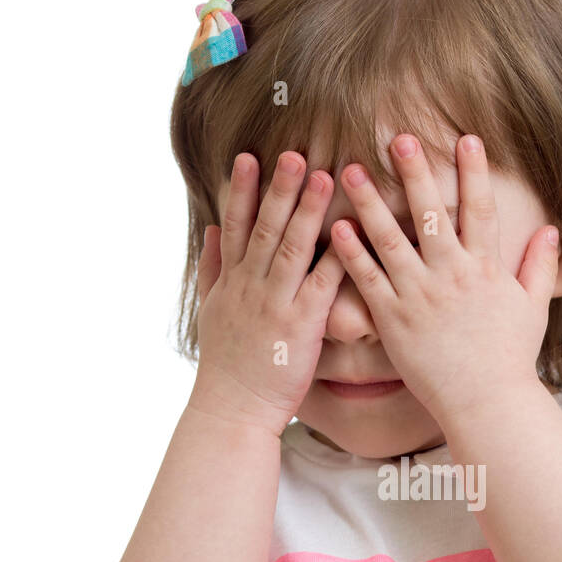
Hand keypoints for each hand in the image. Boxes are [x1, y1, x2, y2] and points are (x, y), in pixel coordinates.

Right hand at [189, 152, 344, 433]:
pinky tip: (351, 234)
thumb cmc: (226, 364)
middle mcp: (251, 286)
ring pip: (292, 248)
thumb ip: (212, 267)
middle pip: (265, 228)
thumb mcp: (210, 311)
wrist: (232, 408)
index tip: (249, 156)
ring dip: (309, 211)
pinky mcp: (301, 326)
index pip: (235, 226)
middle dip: (279, 188)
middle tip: (293, 153)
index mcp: (232, 281)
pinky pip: (321, 286)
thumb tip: (213, 229)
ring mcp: (275, 304)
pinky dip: (335, 258)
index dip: (241, 190)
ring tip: (325, 176)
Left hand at [329, 133, 559, 426]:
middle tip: (398, 137)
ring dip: (370, 201)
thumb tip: (551, 229)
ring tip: (350, 170)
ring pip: (391, 238)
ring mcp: (420, 296)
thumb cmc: (510, 360)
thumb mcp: (534, 309)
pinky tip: (335, 226)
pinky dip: (351, 252)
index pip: (480, 209)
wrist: (486, 405)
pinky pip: (368, 280)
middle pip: (432, 212)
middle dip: (415, 171)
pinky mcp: (394, 320)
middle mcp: (452, 276)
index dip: (474, 172)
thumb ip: (541, 266)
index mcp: (486, 269)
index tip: (466, 137)